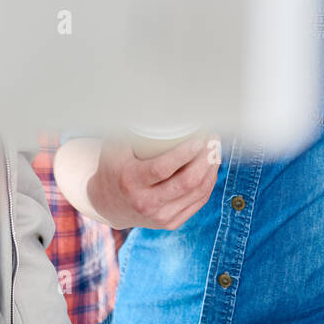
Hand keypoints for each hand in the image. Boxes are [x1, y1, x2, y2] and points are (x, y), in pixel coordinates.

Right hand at [86, 133, 220, 229]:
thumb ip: (130, 124)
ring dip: (211, 169)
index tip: (199, 136)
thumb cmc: (114, 165)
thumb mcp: (114, 145)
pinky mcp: (170, 222)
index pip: (163, 168)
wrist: (108, 203)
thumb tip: (153, 100)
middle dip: (206, 158)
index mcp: (130, 181)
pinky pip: (198, 202)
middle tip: (213, 139)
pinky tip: (212, 166)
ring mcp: (160, 216)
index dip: (185, 153)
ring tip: (216, 149)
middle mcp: (146, 203)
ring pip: (197, 193)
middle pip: (186, 182)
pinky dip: (209, 182)